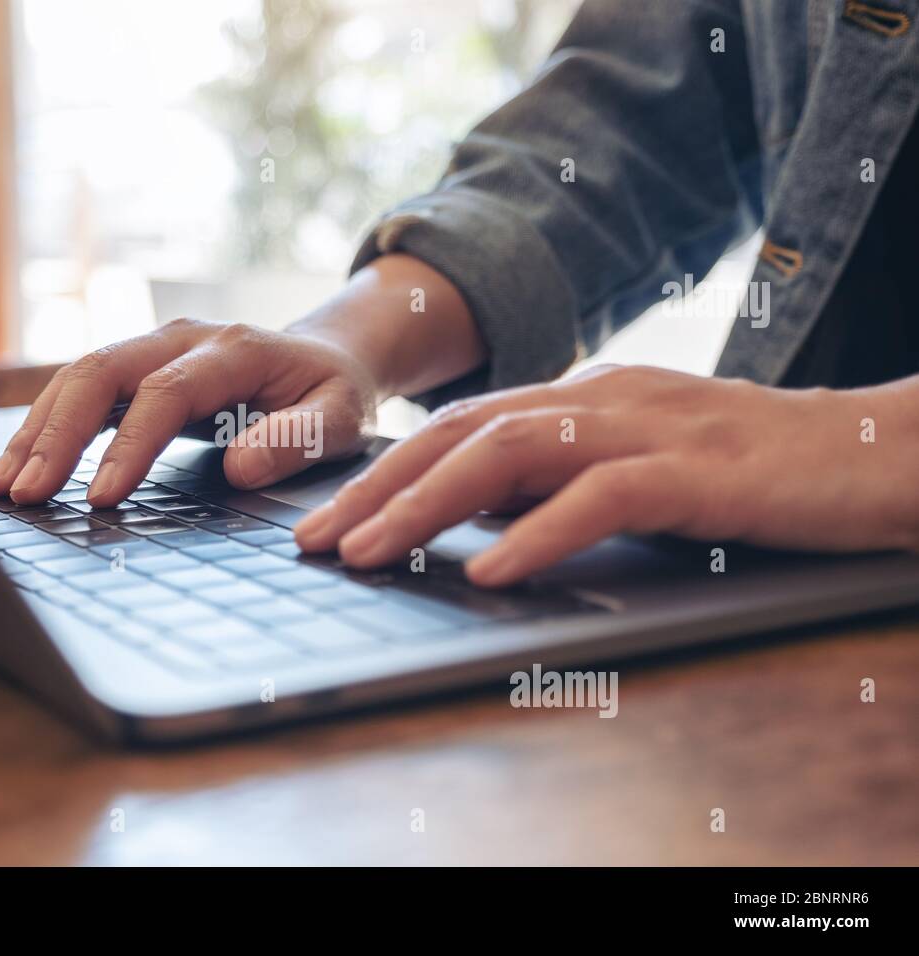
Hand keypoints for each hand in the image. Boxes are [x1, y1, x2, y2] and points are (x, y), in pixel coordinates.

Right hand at [0, 319, 379, 505]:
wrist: (326, 355)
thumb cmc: (332, 392)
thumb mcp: (340, 416)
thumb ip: (299, 439)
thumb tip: (240, 468)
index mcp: (233, 349)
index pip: (166, 392)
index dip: (130, 444)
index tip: (102, 497)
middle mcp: (182, 338)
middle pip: (102, 372)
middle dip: (58, 434)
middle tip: (26, 493)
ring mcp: (153, 349)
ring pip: (79, 377)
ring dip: (38, 431)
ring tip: (3, 488)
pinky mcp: (137, 369)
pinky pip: (81, 392)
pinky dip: (46, 428)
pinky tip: (19, 467)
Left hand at [294, 365, 918, 585]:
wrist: (878, 448)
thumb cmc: (753, 469)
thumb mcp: (637, 465)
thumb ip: (558, 479)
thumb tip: (473, 516)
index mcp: (580, 398)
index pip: (458, 428)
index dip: (383, 473)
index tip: (324, 521)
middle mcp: (599, 399)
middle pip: (461, 434)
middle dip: (377, 489)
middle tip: (312, 542)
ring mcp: (648, 428)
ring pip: (511, 453)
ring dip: (428, 507)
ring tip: (368, 554)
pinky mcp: (699, 471)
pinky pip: (602, 496)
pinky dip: (538, 532)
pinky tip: (488, 570)